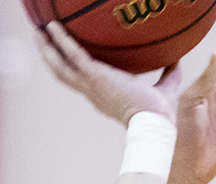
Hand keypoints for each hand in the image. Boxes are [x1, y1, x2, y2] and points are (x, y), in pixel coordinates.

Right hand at [36, 21, 182, 125]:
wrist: (155, 123)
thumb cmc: (160, 114)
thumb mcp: (165, 87)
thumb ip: (168, 73)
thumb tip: (177, 58)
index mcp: (103, 95)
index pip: (82, 80)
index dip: (70, 68)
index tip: (64, 56)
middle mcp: (92, 91)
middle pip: (63, 73)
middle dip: (50, 56)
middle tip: (40, 39)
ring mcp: (91, 85)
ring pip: (60, 66)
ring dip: (47, 48)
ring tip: (38, 30)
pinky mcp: (95, 77)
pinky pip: (73, 55)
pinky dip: (62, 41)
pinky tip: (54, 27)